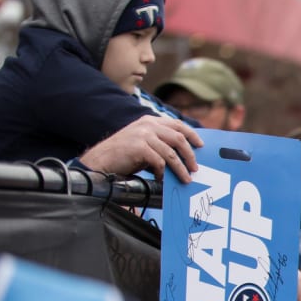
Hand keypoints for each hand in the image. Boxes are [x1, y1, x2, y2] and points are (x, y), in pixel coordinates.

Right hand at [79, 115, 201, 182]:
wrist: (100, 160)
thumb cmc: (124, 155)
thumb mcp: (143, 142)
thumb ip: (160, 142)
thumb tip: (184, 154)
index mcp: (150, 121)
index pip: (177, 124)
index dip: (192, 134)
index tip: (201, 145)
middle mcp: (147, 125)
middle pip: (179, 138)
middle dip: (190, 155)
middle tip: (195, 168)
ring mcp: (143, 135)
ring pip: (171, 153)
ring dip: (180, 168)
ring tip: (185, 178)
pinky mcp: (139, 147)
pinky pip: (159, 162)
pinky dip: (163, 173)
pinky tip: (161, 179)